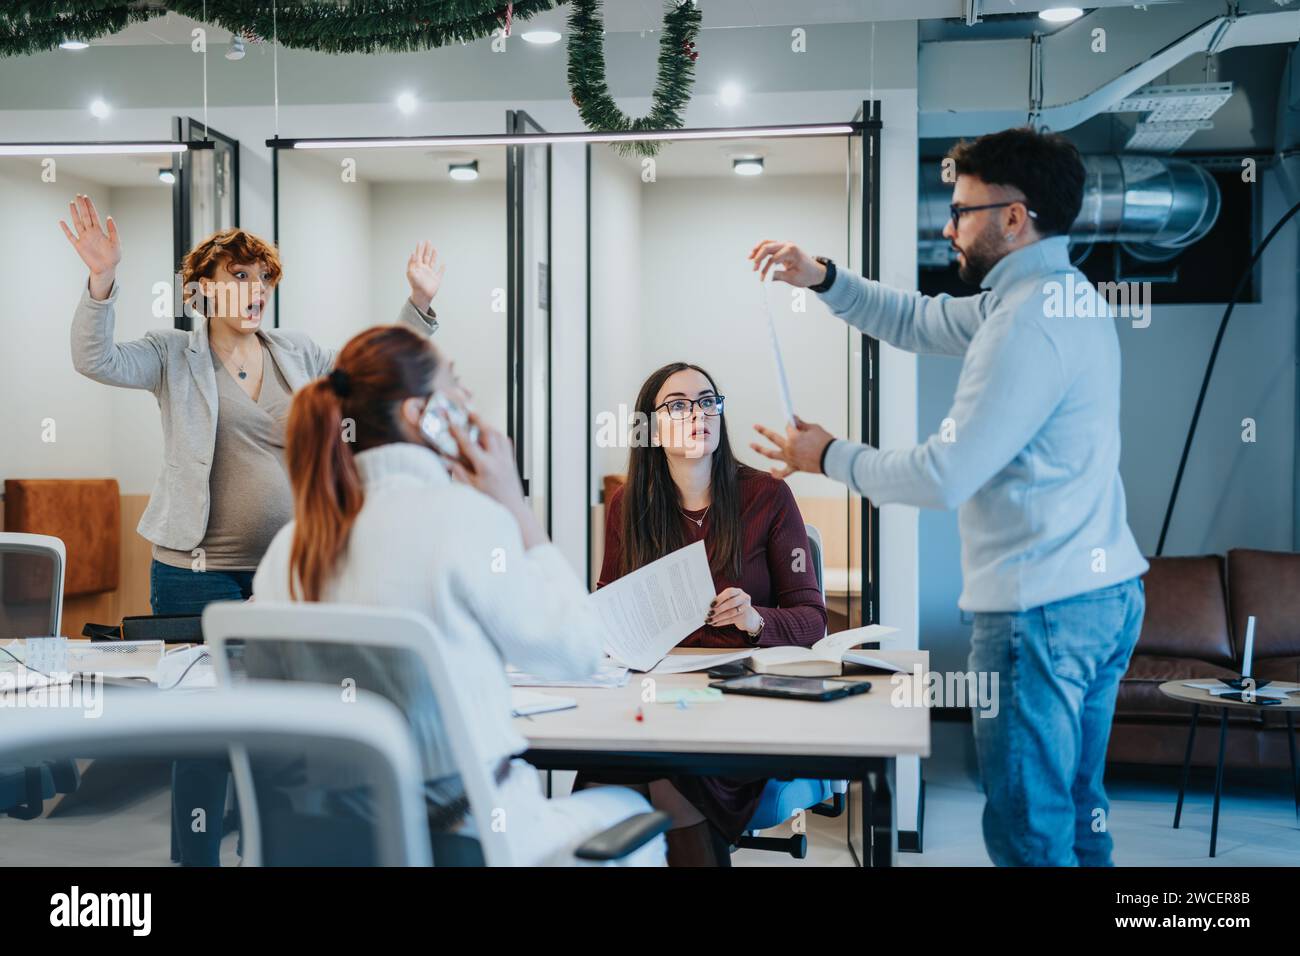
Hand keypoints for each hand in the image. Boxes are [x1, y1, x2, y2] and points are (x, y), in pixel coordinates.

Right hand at [59, 194, 120, 298]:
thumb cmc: (113, 257)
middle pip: (84, 216)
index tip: (86, 197)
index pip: (93, 215)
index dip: (90, 206)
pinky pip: (70, 236)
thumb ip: (113, 230)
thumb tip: (109, 217)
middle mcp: (90, 232)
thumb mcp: (116, 243)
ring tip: (71, 203)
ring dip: (74, 213)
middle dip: (81, 205)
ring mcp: (84, 238)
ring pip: (77, 222)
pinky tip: (61, 222)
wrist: (107, 269)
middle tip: (78, 195)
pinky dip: (66, 229)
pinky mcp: (78, 246)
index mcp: (99, 231)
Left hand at [406, 240, 445, 313]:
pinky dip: (442, 268)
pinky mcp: (436, 279)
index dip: (419, 248)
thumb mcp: (411, 273)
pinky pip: (440, 272)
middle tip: (428, 241)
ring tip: (434, 249)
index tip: (421, 241)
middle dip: (427, 249)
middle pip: (426, 256)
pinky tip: (443, 264)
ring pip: (432, 262)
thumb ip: (411, 263)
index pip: (419, 255)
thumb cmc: (415, 285)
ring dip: (433, 255)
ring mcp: (430, 274)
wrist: (422, 295)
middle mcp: (424, 269)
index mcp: (418, 267)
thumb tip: (413, 253)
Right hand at [447, 413, 545, 549]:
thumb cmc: (492, 502)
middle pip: (488, 432)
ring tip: (479, 422)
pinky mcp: (512, 462)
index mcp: (485, 466)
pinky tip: (492, 437)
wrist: (512, 510)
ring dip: (488, 426)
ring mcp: (507, 460)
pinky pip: (506, 444)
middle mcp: (498, 460)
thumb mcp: (470, 488)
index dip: (458, 429)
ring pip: (499, 435)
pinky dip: (498, 437)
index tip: (451, 419)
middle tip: (469, 412)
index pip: (469, 443)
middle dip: (478, 420)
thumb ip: (458, 471)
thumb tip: (446, 459)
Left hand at [707, 587, 761, 634]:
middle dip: (718, 609)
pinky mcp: (745, 617)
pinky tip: (715, 623)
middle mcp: (744, 598)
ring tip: (710, 620)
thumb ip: (722, 601)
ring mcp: (746, 608)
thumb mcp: (730, 600)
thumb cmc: (735, 607)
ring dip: (718, 617)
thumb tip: (708, 606)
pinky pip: (731, 620)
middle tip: (709, 613)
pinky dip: (721, 622)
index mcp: (738, 591)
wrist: (748, 617)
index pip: (729, 592)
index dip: (720, 598)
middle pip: (731, 603)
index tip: (711, 604)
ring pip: (730, 613)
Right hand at [747, 239, 823, 286]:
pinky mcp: (782, 248)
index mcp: (792, 251)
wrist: (815, 272)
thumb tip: (765, 278)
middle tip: (754, 269)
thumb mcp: (793, 278)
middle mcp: (788, 245)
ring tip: (750, 258)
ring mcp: (784, 245)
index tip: (762, 279)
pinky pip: (769, 245)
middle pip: (768, 246)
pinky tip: (754, 255)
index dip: (766, 268)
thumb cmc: (807, 275)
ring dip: (757, 250)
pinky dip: (761, 249)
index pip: (774, 258)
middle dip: (759, 257)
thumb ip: (778, 276)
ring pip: (767, 243)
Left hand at [750, 417, 834, 478]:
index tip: (796, 422)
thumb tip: (793, 419)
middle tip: (755, 426)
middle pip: (772, 437)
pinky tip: (770, 470)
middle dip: (763, 431)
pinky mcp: (795, 468)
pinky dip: (776, 473)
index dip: (792, 423)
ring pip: (771, 454)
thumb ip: (802, 424)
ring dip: (760, 449)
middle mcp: (788, 448)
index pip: (788, 427)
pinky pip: (783, 473)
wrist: (832, 459)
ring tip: (751, 445)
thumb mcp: (814, 428)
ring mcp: (790, 459)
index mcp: (793, 437)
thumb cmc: (825, 442)